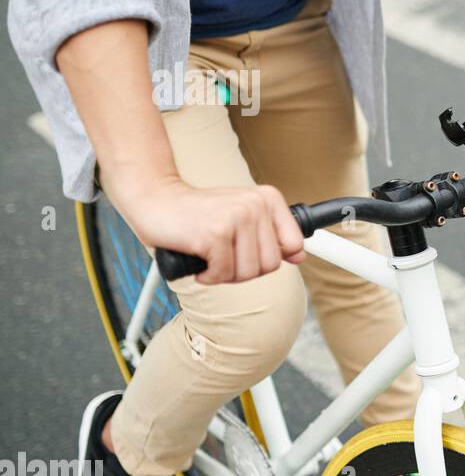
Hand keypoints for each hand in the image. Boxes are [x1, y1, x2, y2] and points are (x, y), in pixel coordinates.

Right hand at [115, 178, 305, 284]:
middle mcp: (255, 205)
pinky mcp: (214, 234)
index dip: (272, 258)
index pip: (294, 245)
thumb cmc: (198, 213)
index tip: (249, 252)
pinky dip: (209, 277)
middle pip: (271, 264)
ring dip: (227, 275)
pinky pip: (224, 274)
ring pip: (250, 273)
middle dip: (246, 270)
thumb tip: (299, 255)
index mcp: (268, 198)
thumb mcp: (242, 215)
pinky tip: (200, 264)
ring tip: (212, 258)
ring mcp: (236, 218)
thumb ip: (271, 234)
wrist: (154, 199)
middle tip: (224, 257)